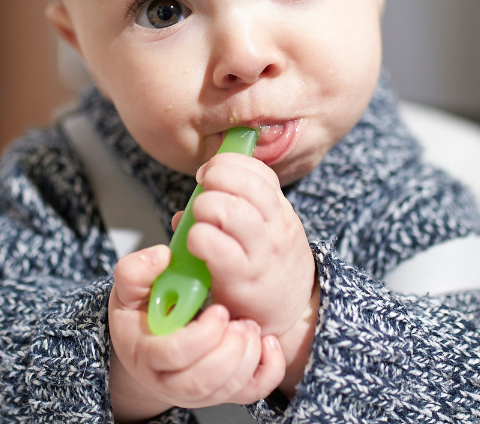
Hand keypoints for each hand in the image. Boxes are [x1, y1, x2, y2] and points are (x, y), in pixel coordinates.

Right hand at [107, 245, 284, 420]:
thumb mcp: (131, 287)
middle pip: (200, 382)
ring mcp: (197, 391)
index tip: (219, 310)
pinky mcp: (222, 390)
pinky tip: (267, 343)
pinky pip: (251, 392)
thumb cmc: (143, 311)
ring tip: (250, 327)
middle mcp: (169, 381)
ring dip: (246, 358)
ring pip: (226, 390)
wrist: (150, 338)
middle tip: (239, 322)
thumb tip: (162, 257)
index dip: (200, 336)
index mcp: (146, 354)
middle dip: (227, 352)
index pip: (172, 356)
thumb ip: (137, 270)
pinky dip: (268, 372)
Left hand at [177, 153, 315, 337]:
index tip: (208, 174)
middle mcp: (275, 228)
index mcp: (280, 212)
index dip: (228, 164)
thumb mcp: (265, 234)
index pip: (259, 172)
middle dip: (214, 179)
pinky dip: (199, 237)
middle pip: (245, 183)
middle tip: (202, 195)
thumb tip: (186, 211)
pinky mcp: (244, 278)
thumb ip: (231, 214)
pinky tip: (196, 244)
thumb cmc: (269, 270)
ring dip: (205, 207)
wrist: (293, 316)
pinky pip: (217, 246)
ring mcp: (262, 253)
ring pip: (231, 210)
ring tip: (200, 221)